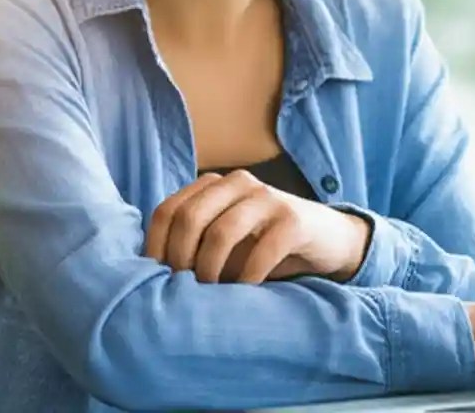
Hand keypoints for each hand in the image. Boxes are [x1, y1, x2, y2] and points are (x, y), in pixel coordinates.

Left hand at [144, 171, 371, 283]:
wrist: (325, 238)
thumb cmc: (263, 243)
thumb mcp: (224, 237)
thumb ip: (193, 241)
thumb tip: (149, 272)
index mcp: (213, 184)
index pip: (167, 210)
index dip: (155, 247)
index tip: (155, 279)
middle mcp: (237, 183)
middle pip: (189, 217)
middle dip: (180, 259)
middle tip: (184, 288)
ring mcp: (267, 197)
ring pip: (221, 232)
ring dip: (210, 270)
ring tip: (212, 292)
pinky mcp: (293, 219)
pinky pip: (260, 251)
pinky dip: (247, 278)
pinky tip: (245, 291)